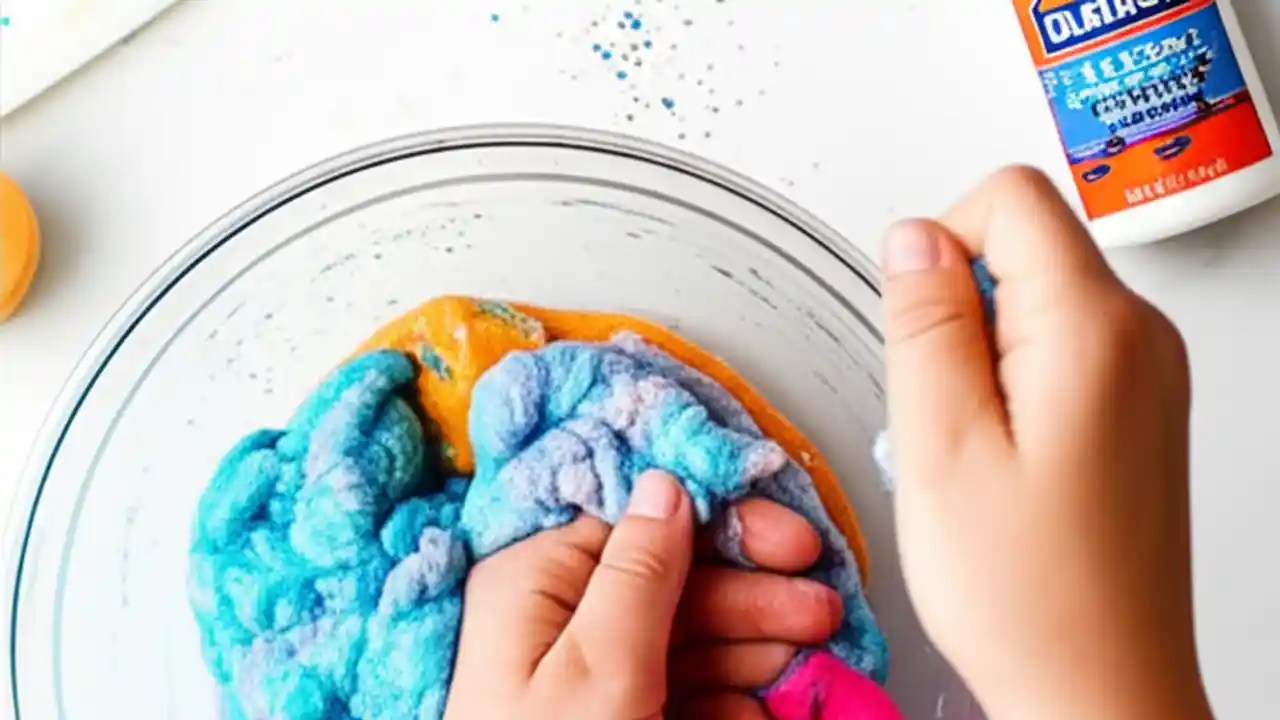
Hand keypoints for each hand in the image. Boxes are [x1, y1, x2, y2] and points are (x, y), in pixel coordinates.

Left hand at [445, 470, 841, 719]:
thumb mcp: (599, 667)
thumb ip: (638, 572)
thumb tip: (664, 484)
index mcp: (535, 582)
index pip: (642, 525)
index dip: (723, 527)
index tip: (791, 546)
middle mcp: (552, 618)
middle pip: (670, 583)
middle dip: (750, 596)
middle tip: (821, 611)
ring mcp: (580, 675)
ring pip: (680, 639)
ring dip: (748, 644)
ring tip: (807, 655)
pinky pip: (673, 693)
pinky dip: (722, 700)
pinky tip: (757, 712)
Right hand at [881, 167, 1209, 718]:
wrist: (1101, 689)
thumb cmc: (1026, 593)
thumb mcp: (940, 444)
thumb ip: (924, 323)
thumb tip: (914, 237)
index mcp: (1095, 329)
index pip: (1011, 199)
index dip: (941, 248)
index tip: (923, 336)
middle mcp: (1140, 337)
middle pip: (1024, 247)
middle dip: (958, 311)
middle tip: (947, 414)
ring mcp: (1147, 375)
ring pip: (1035, 303)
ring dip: (978, 357)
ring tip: (974, 450)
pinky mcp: (1138, 410)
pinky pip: (1056, 353)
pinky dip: (1010, 388)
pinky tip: (1000, 464)